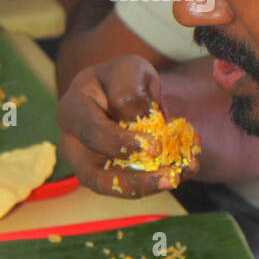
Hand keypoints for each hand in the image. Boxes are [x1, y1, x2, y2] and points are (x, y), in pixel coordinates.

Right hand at [56, 55, 200, 196]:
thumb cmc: (121, 78)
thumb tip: (135, 119)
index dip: (122, 143)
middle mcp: (73, 144)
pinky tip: (186, 169)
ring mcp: (88, 165)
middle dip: (134, 181)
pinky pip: (130, 187)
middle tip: (170, 177)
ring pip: (111, 188)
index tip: (155, 147)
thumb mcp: (127, 69)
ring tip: (177, 178)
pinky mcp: (109, 176)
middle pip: (93, 175)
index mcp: (72, 111)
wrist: (126, 91)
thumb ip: (128, 89)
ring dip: (147, 188)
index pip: (93, 133)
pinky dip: (159, 181)